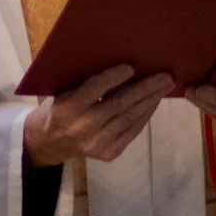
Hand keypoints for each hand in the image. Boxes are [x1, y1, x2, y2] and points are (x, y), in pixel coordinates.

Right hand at [24, 62, 174, 167]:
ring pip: (129, 118)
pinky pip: (132, 131)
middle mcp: (82, 127)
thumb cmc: (59, 107)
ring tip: (165, 86)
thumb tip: (120, 61)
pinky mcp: (109, 153)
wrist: (50, 143)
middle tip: (165, 76)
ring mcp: (97, 143)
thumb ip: (84, 81)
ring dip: (150, 101)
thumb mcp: (63, 91)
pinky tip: (153, 102)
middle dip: (145, 89)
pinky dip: (145, 115)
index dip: (113, 78)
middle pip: (118, 105)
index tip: (131, 67)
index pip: (93, 90)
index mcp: (66, 108)